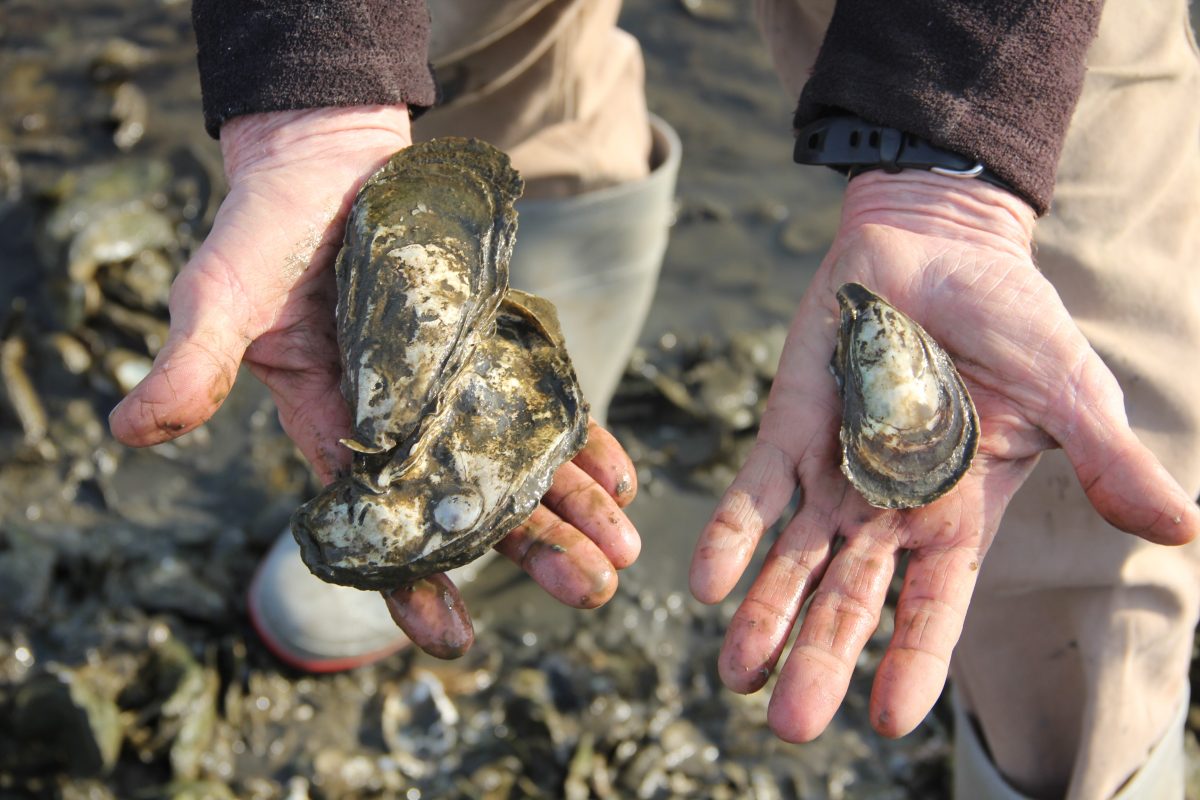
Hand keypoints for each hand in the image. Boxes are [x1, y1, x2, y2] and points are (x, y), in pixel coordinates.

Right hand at [108, 107, 639, 656]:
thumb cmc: (266, 227)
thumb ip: (194, 362)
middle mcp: (405, 423)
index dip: (411, 583)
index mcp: (337, 429)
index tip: (452, 638)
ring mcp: (454, 387)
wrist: (327, 159)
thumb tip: (130, 429)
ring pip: (518, 463)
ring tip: (623, 551)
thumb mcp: (222, 292)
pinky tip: (621, 473)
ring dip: (571, 506)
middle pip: (471, 505)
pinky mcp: (492, 347)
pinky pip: (542, 401)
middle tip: (590, 591)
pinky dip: (582, 437)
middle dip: (529, 549)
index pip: (379, 523)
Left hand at [689, 170, 1199, 740]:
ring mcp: (832, 472)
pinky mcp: (788, 429)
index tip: (887, 720)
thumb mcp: (1069, 392)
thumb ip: (1109, 461)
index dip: (912, 659)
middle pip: (851, 599)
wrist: (940, 248)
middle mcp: (887, 509)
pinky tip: (705, 581)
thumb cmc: (1011, 322)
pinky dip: (731, 533)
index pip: (932, 605)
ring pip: (794, 560)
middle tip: (787, 724)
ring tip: (735, 676)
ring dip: (764, 614)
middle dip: (820, 657)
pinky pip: (755, 491)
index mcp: (956, 514)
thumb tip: (1184, 530)